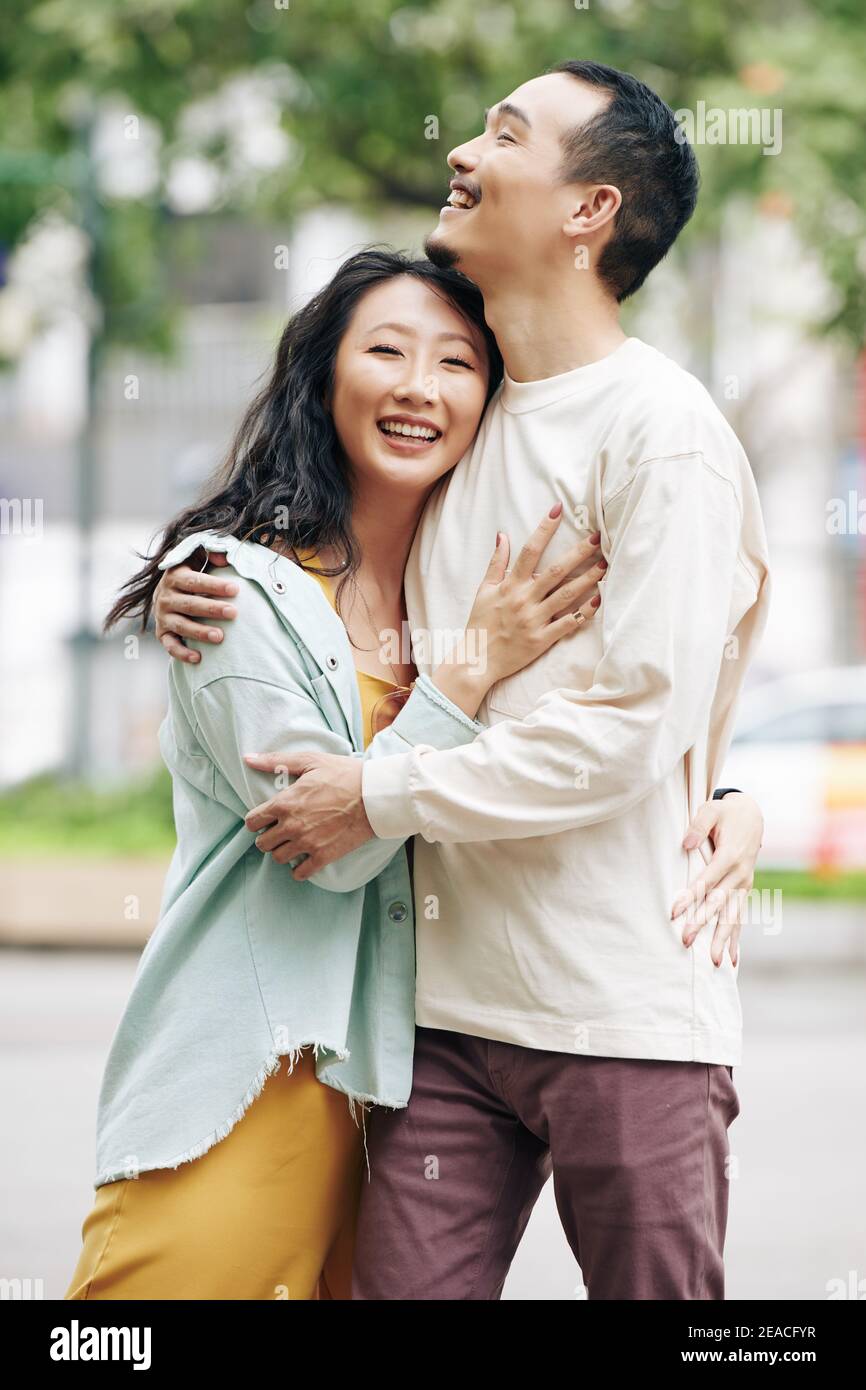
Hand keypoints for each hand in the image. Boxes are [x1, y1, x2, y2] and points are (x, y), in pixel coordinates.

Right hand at [154, 549, 238, 662]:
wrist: (167, 594)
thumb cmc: (192, 575)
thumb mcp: (196, 558)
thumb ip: (210, 553)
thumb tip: (225, 558)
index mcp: (175, 576)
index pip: (195, 581)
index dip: (214, 585)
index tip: (236, 589)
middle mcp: (166, 596)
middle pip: (190, 604)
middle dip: (212, 609)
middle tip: (233, 612)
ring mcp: (163, 616)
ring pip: (181, 625)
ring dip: (200, 632)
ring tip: (220, 637)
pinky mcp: (162, 634)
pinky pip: (170, 646)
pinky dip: (182, 653)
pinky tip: (199, 658)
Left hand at [243, 751, 370, 879]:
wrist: (374, 795)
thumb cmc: (344, 774)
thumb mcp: (310, 761)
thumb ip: (275, 761)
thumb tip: (248, 758)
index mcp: (284, 803)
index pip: (252, 821)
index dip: (257, 820)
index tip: (266, 818)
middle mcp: (291, 826)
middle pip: (262, 844)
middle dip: (268, 836)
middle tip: (280, 831)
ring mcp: (307, 843)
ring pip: (278, 858)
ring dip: (283, 851)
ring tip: (293, 843)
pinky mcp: (324, 856)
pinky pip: (300, 873)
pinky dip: (300, 869)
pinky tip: (305, 858)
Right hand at [431, 503, 603, 715]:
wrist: (476, 661)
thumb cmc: (480, 624)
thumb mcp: (483, 590)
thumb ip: (496, 563)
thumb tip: (502, 535)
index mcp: (510, 585)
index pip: (530, 550)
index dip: (545, 528)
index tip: (558, 510)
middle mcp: (524, 599)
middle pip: (556, 570)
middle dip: (579, 552)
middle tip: (597, 538)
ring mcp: (534, 620)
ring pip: (567, 595)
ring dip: (588, 579)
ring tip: (605, 565)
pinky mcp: (542, 639)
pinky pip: (567, 623)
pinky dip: (583, 613)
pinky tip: (598, 600)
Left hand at [670, 793, 763, 966]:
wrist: (753, 815)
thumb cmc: (726, 813)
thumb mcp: (711, 810)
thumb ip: (698, 825)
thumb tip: (686, 844)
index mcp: (730, 856)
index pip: (707, 880)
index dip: (690, 896)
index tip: (673, 913)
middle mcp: (740, 874)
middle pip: (719, 903)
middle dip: (702, 924)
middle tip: (685, 942)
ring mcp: (745, 885)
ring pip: (733, 916)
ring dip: (723, 940)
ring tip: (714, 963)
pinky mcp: (745, 890)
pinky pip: (740, 917)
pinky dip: (736, 939)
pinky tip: (732, 960)